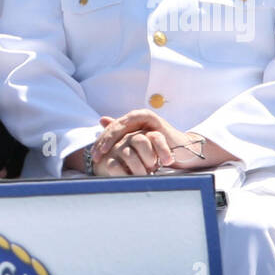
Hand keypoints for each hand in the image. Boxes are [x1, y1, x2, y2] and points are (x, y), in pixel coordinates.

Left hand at [78, 110, 234, 177]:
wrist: (180, 152)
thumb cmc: (156, 152)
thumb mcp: (134, 149)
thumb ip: (120, 138)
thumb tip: (101, 123)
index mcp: (129, 123)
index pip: (110, 130)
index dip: (100, 142)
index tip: (93, 156)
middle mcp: (136, 118)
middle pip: (115, 126)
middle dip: (104, 140)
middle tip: (97, 154)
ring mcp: (146, 119)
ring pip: (125, 124)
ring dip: (114, 137)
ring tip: (108, 151)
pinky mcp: (157, 123)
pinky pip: (140, 130)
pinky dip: (133, 141)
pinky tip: (124, 150)